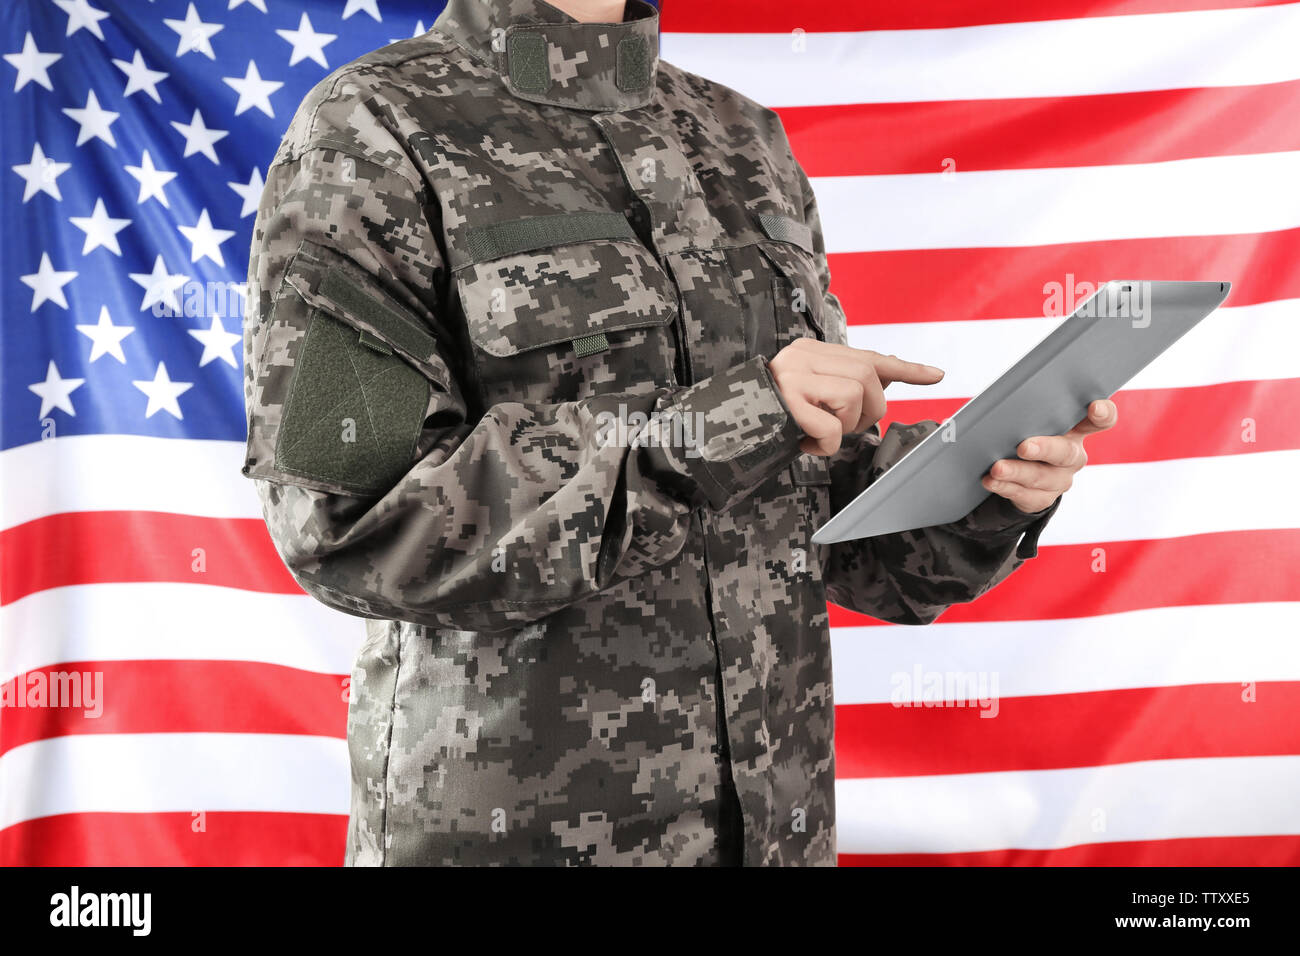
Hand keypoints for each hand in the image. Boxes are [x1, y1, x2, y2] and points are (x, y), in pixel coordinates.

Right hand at [768, 338, 944, 455]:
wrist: (717, 431)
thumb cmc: (767, 421)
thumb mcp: (807, 399)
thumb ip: (840, 387)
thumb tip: (885, 381)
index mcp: (809, 353)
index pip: (867, 357)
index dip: (905, 369)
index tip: (937, 376)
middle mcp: (801, 357)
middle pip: (867, 377)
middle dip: (869, 410)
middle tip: (843, 428)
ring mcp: (792, 376)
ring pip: (854, 397)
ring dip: (845, 426)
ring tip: (819, 433)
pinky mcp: (786, 401)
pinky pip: (831, 427)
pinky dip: (825, 444)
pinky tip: (804, 444)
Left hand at [982, 399, 1118, 513]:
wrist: (1022, 475)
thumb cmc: (1027, 434)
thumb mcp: (1033, 422)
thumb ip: (1029, 412)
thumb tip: (1005, 405)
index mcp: (1076, 430)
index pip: (1101, 421)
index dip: (1103, 414)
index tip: (1095, 407)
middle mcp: (1073, 456)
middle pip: (1065, 453)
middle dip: (1044, 449)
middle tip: (1023, 447)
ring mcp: (1059, 480)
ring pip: (1040, 477)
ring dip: (1016, 472)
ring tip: (997, 468)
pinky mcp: (1042, 498)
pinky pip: (1024, 494)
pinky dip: (1004, 487)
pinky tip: (991, 481)